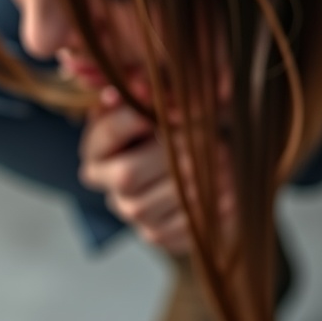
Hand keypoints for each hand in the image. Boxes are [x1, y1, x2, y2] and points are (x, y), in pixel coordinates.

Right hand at [78, 86, 234, 253]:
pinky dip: (213, 202)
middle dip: (171, 153)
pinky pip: (186, 222)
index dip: (137, 119)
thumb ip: (144, 96)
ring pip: (157, 199)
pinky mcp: (157, 235)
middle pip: (129, 174)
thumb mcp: (152, 107)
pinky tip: (225, 185)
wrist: (188, 173)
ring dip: (200, 177)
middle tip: (203, 137)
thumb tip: (144, 85)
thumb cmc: (168, 131)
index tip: (171, 108)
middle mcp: (106, 184)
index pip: (107, 134)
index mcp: (96, 151)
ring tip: (223, 158)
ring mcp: (130, 213)